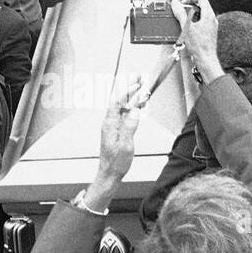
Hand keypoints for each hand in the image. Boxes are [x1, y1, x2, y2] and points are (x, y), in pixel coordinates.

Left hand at [85, 78, 143, 209]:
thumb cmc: (116, 163)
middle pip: (119, 100)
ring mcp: (113, 126)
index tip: (137, 83)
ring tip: (142, 87)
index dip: (128, 90)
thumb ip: (130, 126)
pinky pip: (124, 114)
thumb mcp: (126, 145)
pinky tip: (139, 105)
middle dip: (130, 88)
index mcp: (110, 124)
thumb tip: (135, 110)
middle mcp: (110, 123)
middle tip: (140, 78)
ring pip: (123, 106)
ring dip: (132, 96)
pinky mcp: (117, 131)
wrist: (109, 174)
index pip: (117, 101)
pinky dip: (132, 107)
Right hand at [171, 0, 220, 82]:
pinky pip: (201, 22)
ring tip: (183, 21)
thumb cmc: (199, 46)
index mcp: (209, 15)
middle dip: (189, 6)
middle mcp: (212, 19)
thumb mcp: (186, 28)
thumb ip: (181, 14)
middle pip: (201, 5)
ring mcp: (211, 26)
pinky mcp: (209, 32)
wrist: (206, 60)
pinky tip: (187, 30)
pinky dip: (193, 22)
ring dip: (191, 14)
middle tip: (181, 11)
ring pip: (201, 14)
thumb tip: (175, 4)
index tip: (182, 3)